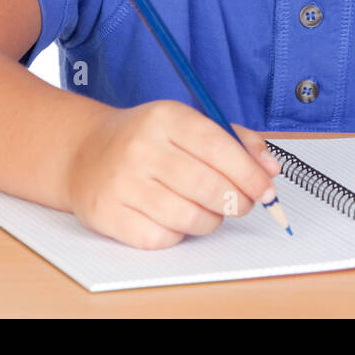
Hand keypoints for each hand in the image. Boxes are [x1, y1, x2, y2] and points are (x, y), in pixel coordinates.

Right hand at [64, 99, 283, 248]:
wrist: (85, 152)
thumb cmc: (147, 139)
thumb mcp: (188, 123)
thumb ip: (235, 141)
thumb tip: (270, 169)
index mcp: (165, 117)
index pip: (218, 147)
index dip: (249, 173)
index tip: (267, 189)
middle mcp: (141, 147)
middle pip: (207, 186)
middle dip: (237, 201)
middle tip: (243, 204)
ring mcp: (122, 183)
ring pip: (188, 217)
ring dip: (211, 220)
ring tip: (210, 210)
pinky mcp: (108, 214)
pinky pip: (161, 238)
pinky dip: (178, 234)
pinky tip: (176, 218)